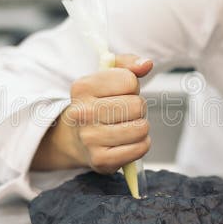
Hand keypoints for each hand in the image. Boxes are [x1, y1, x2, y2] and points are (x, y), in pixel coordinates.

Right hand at [31, 55, 152, 172]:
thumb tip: (146, 64)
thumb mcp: (108, 77)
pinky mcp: (100, 160)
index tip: (120, 93)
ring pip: (141, 128)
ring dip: (141, 127)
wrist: (76, 138)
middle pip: (137, 105)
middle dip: (138, 108)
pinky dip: (141, 144)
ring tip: (126, 126)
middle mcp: (82, 113)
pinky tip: (129, 141)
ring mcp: (89, 138)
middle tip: (125, 112)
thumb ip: (129, 64)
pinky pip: (140, 148)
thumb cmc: (99, 103)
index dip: (132, 87)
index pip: (129, 80)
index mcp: (82, 87)